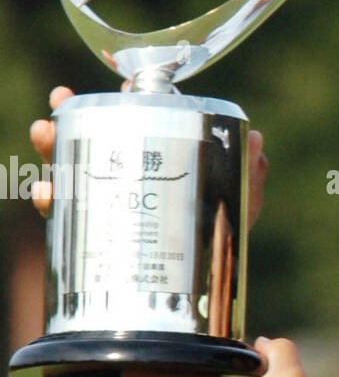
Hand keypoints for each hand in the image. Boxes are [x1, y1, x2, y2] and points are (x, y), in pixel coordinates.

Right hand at [28, 86, 269, 224]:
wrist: (199, 289)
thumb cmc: (216, 237)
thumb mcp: (236, 205)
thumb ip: (248, 176)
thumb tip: (256, 140)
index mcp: (156, 160)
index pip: (135, 122)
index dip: (127, 101)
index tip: (124, 86)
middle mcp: (125, 176)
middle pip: (91, 139)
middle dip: (70, 117)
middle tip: (59, 101)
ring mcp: (106, 202)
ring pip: (69, 167)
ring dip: (51, 146)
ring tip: (44, 132)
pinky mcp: (93, 233)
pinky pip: (63, 213)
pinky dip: (50, 200)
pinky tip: (45, 193)